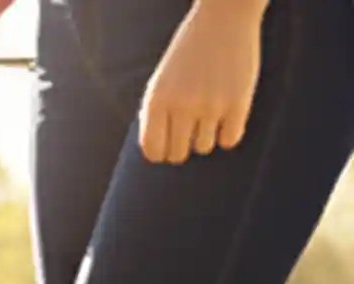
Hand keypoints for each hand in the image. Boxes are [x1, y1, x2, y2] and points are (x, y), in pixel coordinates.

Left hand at [139, 0, 266, 164]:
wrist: (223, 20)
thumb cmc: (187, 55)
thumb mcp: (161, 81)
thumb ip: (156, 115)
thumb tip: (157, 153)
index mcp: (156, 100)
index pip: (153, 150)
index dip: (160, 153)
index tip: (166, 146)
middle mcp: (181, 105)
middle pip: (178, 154)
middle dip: (182, 147)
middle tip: (188, 132)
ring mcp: (211, 105)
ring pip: (204, 147)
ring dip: (206, 136)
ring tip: (208, 113)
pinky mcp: (239, 103)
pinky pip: (229, 140)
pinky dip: (227, 133)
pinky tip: (226, 115)